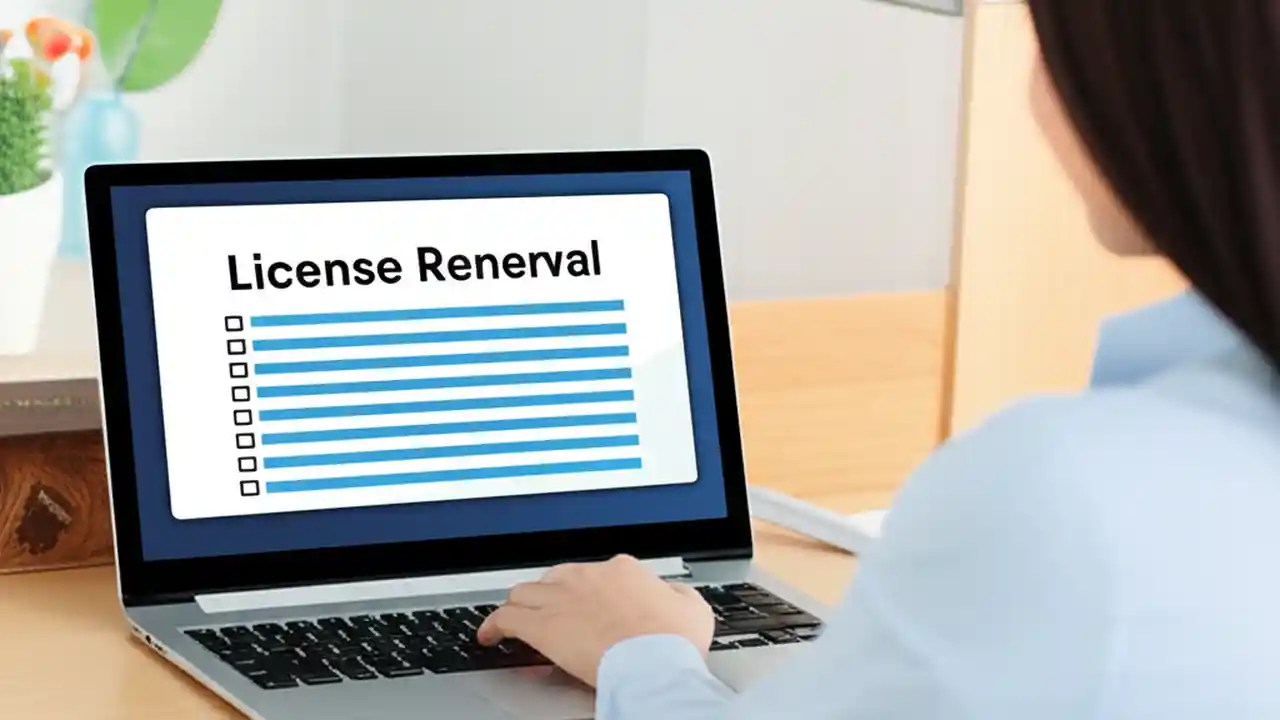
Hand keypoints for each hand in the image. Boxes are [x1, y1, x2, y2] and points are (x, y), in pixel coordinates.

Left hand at [476, 554, 714, 685]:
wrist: (652, 661)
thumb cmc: (672, 640)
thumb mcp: (692, 608)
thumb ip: (677, 594)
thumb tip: (670, 593)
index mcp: (622, 570)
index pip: (595, 573)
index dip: (588, 590)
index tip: (587, 604)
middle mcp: (587, 576)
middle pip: (556, 578)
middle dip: (550, 593)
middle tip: (549, 611)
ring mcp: (562, 598)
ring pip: (526, 592)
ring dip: (520, 604)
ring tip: (514, 618)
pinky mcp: (542, 625)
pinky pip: (505, 618)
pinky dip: (493, 625)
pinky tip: (489, 636)